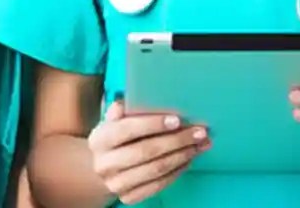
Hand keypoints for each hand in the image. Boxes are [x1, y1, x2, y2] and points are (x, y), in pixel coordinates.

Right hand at [87, 101, 209, 204]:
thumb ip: (120, 111)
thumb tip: (124, 103)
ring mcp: (116, 183)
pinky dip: (177, 171)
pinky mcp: (129, 197)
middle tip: (199, 132)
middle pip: (146, 151)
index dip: (152, 124)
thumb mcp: (113, 122)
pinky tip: (189, 159)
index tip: (177, 119)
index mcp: (99, 140)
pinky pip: (159, 185)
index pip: (127, 130)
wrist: (102, 168)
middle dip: (176, 141)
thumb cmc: (116, 138)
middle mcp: (105, 164)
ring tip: (200, 145)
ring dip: (182, 156)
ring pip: (156, 170)